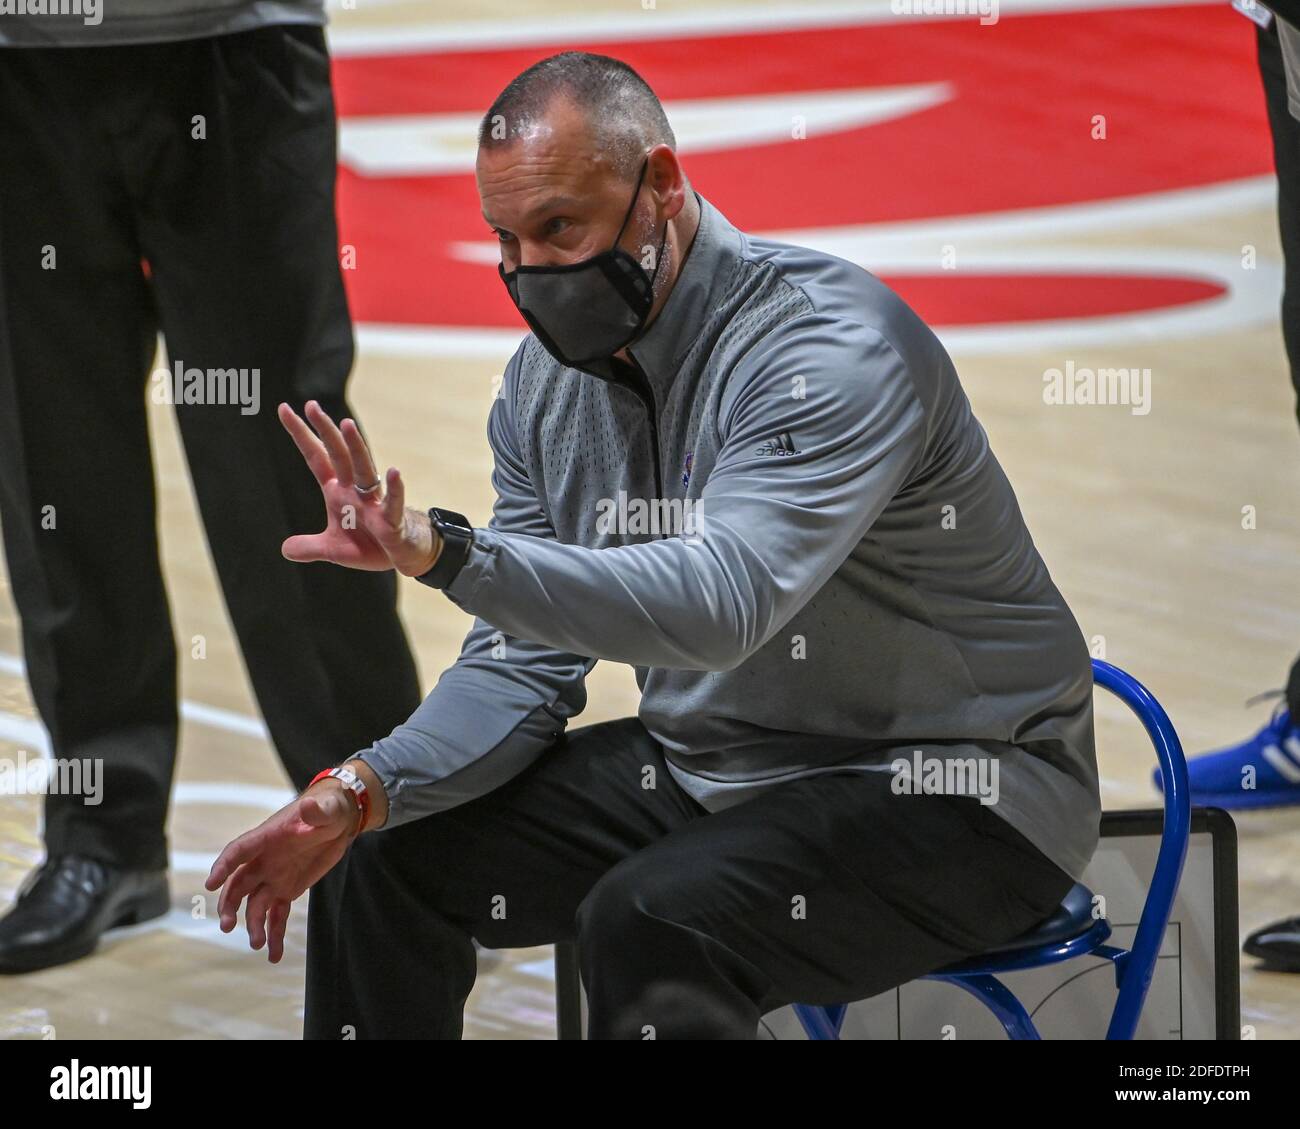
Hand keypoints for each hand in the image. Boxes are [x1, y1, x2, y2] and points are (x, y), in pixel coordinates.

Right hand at [204, 780, 359, 962]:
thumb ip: (318, 812)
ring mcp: (274, 877)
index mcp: (267, 838)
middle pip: (238, 884)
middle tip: (227, 925)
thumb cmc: (329, 808)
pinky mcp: (287, 890)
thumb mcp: (328, 809)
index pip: (239, 851)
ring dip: (252, 925)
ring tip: (258, 944)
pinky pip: (276, 915)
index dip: (224, 866)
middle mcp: (264, 860)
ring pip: (255, 905)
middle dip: (230, 905)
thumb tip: (309, 807)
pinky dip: (274, 934)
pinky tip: (274, 955)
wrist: (339, 820)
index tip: (211, 884)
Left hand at [278, 400, 440, 575]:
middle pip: (339, 455)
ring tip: (347, 424)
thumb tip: (285, 550)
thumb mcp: (333, 550)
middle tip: (311, 406)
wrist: (402, 556)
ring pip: (364, 469)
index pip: (317, 458)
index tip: (284, 409)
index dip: (301, 435)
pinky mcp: (392, 521)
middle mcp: (355, 491)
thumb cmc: (371, 545)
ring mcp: (374, 503)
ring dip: (356, 447)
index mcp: (338, 492)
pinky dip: (395, 488)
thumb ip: (309, 547)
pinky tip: (395, 472)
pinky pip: (393, 502)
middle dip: (326, 431)